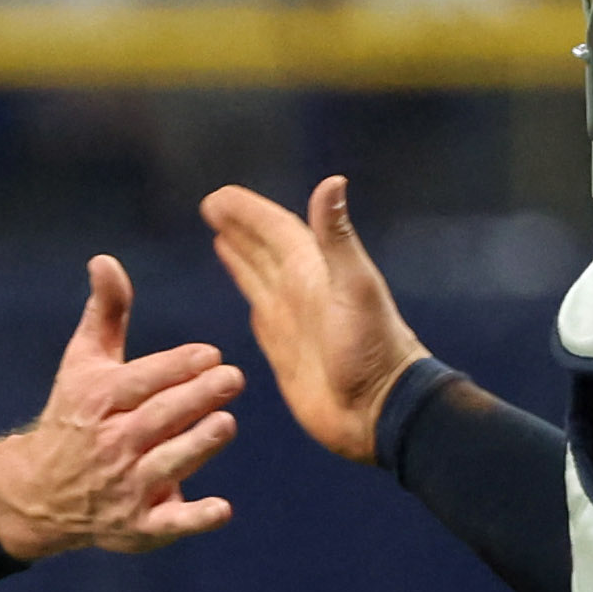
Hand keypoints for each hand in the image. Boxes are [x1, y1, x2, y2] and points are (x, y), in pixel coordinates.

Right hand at [0, 256, 239, 559]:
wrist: (39, 492)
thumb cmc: (75, 415)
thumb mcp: (83, 362)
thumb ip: (104, 312)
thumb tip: (106, 259)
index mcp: (97, 402)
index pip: (139, 381)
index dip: (174, 367)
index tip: (210, 353)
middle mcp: (110, 445)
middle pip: (156, 419)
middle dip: (194, 399)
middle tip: (234, 378)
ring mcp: (124, 488)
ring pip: (165, 465)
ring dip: (196, 446)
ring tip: (227, 424)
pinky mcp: (138, 526)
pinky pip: (168, 525)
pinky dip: (194, 519)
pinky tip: (223, 510)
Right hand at [200, 176, 432, 465]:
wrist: (381, 409)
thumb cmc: (372, 350)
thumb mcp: (355, 287)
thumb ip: (337, 238)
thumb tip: (333, 181)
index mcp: (314, 271)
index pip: (275, 230)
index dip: (248, 212)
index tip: (218, 197)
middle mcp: (301, 291)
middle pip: (264, 249)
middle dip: (239, 227)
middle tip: (211, 207)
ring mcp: (293, 321)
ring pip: (259, 278)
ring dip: (241, 257)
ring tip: (220, 237)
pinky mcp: (286, 351)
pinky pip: (261, 314)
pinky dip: (249, 295)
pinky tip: (244, 288)